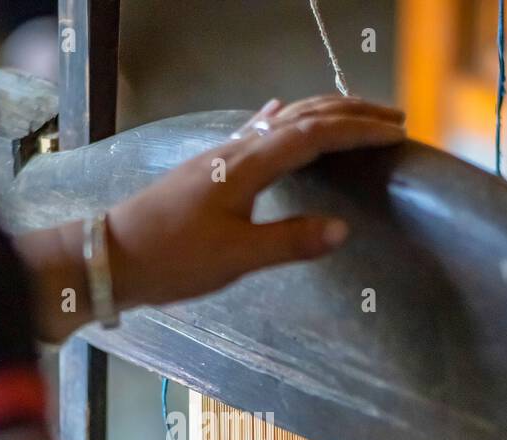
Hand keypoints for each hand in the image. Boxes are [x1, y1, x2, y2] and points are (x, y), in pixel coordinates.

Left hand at [106, 95, 405, 308]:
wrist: (111, 257)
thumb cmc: (172, 259)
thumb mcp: (236, 258)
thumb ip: (290, 242)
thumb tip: (343, 230)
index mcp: (248, 166)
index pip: (316, 135)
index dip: (358, 132)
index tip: (396, 135)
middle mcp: (237, 150)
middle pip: (302, 116)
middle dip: (351, 113)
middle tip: (393, 120)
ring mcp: (221, 156)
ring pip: (281, 120)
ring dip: (323, 114)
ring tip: (356, 117)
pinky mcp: (209, 168)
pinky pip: (256, 132)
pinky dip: (282, 120)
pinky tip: (279, 113)